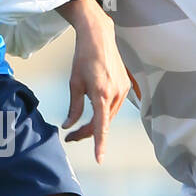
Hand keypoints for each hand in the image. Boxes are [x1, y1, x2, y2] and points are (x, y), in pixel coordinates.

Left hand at [60, 0, 130, 162]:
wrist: (99, 36)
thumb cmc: (83, 57)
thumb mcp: (74, 83)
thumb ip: (74, 107)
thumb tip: (69, 126)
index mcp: (101, 93)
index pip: (101, 126)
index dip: (99, 144)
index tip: (98, 159)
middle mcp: (116, 94)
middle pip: (103, 123)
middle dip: (88, 133)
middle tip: (71, 137)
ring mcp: (123, 90)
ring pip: (109, 116)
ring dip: (95, 124)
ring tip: (78, 127)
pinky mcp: (126, 86)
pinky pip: (114, 106)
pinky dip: (103, 112)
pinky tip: (93, 110)